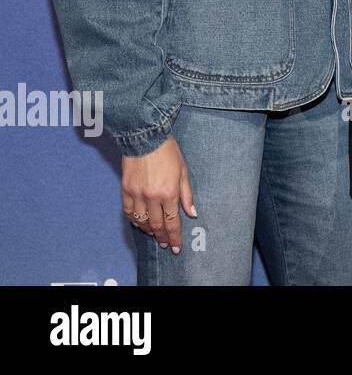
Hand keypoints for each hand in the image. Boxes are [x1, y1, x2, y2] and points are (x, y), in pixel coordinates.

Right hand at [121, 135, 196, 254]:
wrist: (145, 138)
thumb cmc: (168, 152)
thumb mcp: (183, 172)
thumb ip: (187, 195)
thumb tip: (192, 213)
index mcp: (169, 193)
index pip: (172, 222)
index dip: (174, 237)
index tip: (175, 247)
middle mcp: (152, 197)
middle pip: (157, 225)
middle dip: (162, 237)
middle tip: (166, 244)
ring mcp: (137, 194)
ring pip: (142, 221)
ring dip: (148, 231)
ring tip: (154, 235)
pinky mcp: (125, 190)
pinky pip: (128, 211)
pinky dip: (134, 220)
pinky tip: (139, 224)